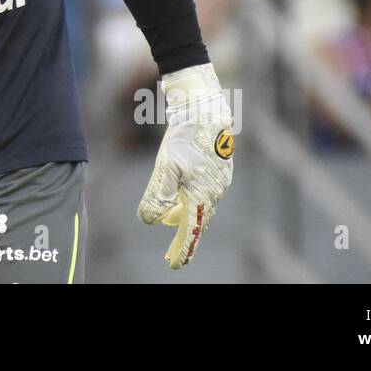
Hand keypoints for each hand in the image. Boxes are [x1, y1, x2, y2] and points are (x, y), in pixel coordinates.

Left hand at [137, 63, 233, 268]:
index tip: (173, 264)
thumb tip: (151, 221)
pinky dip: (193, 202)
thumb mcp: (165, 165)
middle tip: (172, 257)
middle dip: (185, 240)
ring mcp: (219, 178)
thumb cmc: (185, 135)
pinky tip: (182, 200)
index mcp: (205, 193)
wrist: (204, 106)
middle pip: (199, 221)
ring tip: (172, 228)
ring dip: (188, 220)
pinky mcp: (217, 167)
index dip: (182, 248)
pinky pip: (205, 193)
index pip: (192, 229)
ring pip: (203, 206)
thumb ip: (158, 195)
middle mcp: (216, 189)